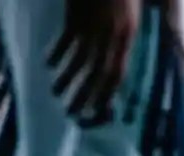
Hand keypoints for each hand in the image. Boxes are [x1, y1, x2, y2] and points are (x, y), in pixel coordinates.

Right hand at [48, 0, 141, 120]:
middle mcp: (110, 36)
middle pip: (99, 72)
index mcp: (127, 38)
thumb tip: (121, 64)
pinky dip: (57, 52)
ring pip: (79, 59)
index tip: (100, 112)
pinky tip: (49, 65)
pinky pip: (66, 39)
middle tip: (77, 113)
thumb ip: (126, 41)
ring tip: (58, 94)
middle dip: (87, 95)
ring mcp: (92, 26)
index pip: (118, 73)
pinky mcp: (75, 15)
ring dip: (68, 78)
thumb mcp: (133, 19)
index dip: (108, 94)